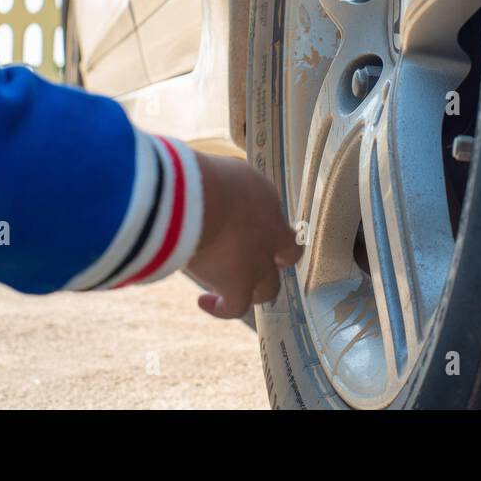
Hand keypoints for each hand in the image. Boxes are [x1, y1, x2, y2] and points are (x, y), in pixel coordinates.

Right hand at [184, 152, 302, 319]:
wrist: (193, 199)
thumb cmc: (198, 177)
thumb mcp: (219, 172)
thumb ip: (226, 189)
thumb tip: (210, 195)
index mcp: (265, 199)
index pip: (280, 218)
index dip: (273, 234)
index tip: (255, 237)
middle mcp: (269, 232)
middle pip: (287, 255)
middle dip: (271, 261)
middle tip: (247, 265)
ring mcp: (258, 261)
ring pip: (268, 288)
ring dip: (250, 290)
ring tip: (224, 289)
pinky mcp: (238, 284)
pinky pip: (235, 307)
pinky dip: (221, 308)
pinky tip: (203, 301)